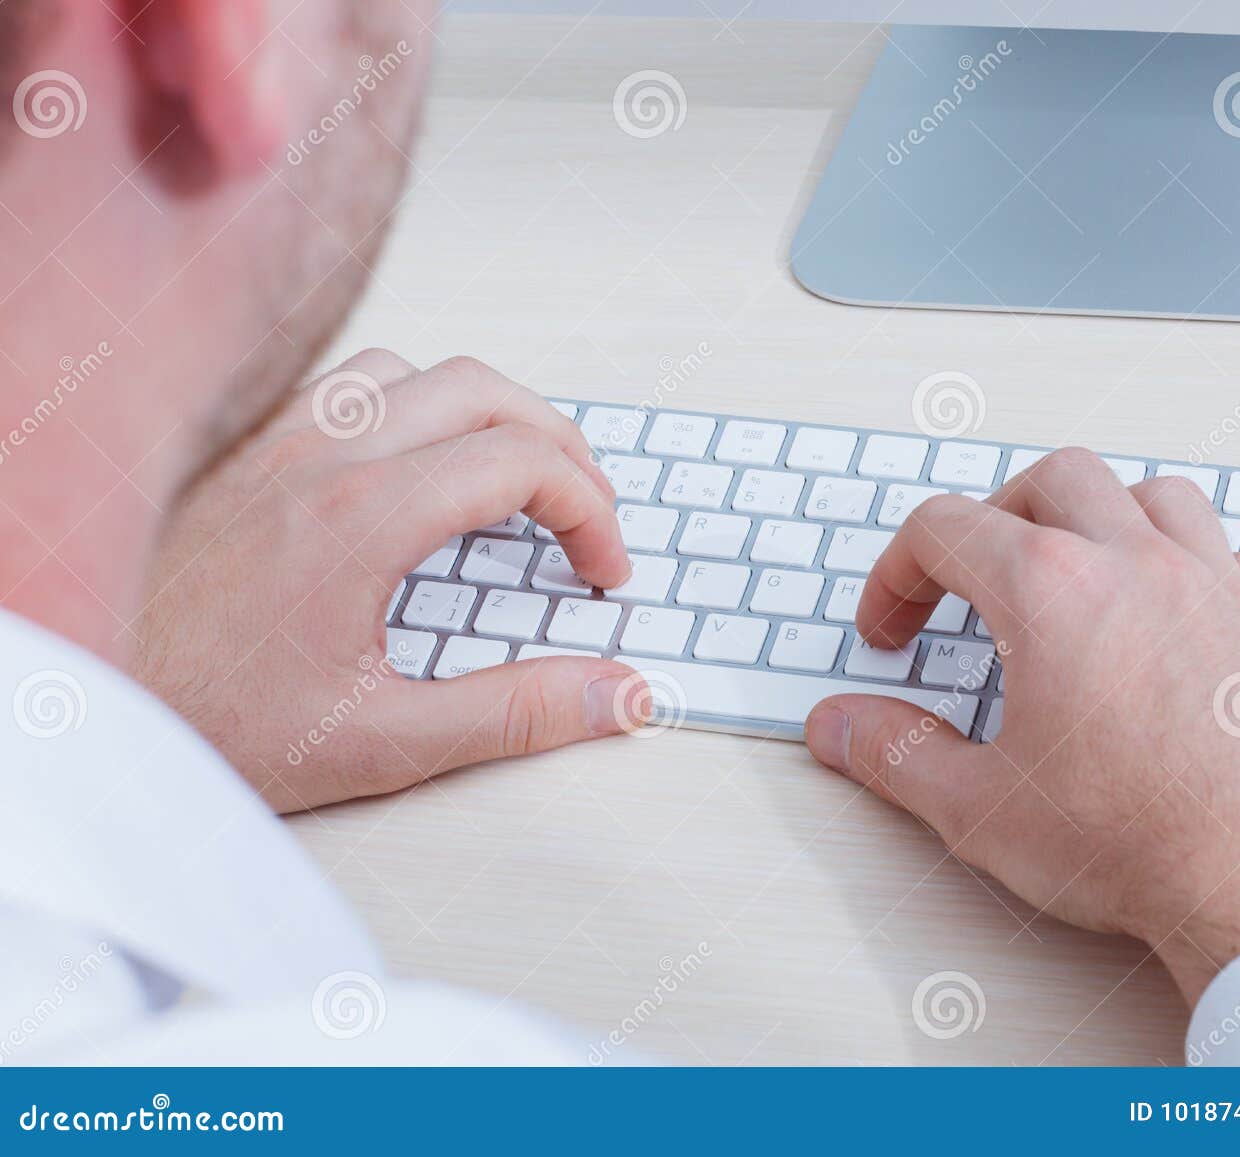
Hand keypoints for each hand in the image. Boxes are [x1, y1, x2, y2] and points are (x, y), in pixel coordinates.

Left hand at [132, 349, 645, 812]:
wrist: (77, 700)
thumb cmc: (205, 719)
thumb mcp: (382, 740)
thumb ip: (517, 713)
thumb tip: (618, 695)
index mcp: (362, 517)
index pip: (524, 462)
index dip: (591, 512)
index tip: (599, 571)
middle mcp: (319, 455)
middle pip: (487, 393)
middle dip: (562, 448)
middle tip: (586, 515)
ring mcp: (274, 441)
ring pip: (416, 371)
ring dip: (487, 415)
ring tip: (513, 480)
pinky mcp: (240, 449)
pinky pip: (349, 383)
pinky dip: (413, 407)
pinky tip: (412, 466)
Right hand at [803, 450, 1239, 1004]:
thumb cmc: (1137, 844)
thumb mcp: (979, 806)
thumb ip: (895, 752)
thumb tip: (841, 725)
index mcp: (1051, 591)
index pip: (945, 530)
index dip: (897, 576)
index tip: (893, 628)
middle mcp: (1137, 564)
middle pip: (1050, 480)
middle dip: (994, 518)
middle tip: (972, 579)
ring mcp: (1215, 583)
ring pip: (1149, 494)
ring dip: (1098, 519)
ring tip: (1073, 572)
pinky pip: (1224, 549)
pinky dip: (1181, 562)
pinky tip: (1164, 614)